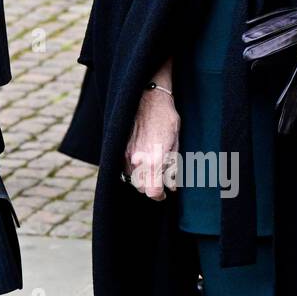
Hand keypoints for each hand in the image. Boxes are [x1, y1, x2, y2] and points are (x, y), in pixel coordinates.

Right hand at [123, 85, 178, 199]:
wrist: (147, 99)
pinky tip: (142, 162)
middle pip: (142, 188)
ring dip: (142, 179)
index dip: (159, 196)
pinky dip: (133, 170)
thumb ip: (172, 167)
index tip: (164, 193)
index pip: (153, 192)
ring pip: (132, 179)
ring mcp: (127, 155)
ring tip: (151, 170)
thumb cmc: (166, 118)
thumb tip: (172, 185)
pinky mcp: (120, 149)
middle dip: (151, 188)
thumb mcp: (175, 142)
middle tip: (161, 180)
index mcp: (154, 160)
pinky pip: (125, 168)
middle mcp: (138, 160)